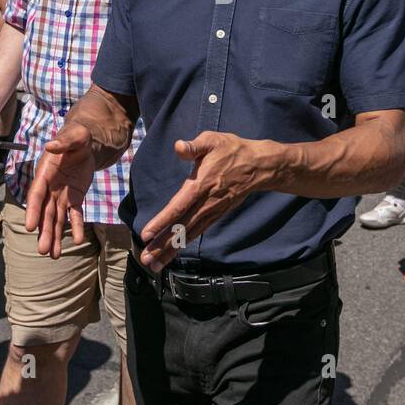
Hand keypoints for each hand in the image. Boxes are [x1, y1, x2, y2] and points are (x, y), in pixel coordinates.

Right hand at [25, 123, 94, 258]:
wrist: (85, 142)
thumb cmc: (77, 136)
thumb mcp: (74, 135)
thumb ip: (64, 142)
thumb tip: (51, 146)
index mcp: (45, 172)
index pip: (37, 194)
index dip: (33, 210)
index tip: (29, 227)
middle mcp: (50, 187)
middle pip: (45, 212)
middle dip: (44, 232)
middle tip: (42, 251)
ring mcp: (61, 195)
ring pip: (57, 219)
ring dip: (56, 236)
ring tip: (55, 256)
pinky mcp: (75, 198)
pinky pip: (75, 215)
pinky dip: (76, 227)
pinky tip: (78, 241)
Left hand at [138, 132, 276, 271]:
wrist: (259, 165)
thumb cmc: (232, 150)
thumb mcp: (212, 140)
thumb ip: (193, 146)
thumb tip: (178, 147)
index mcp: (200, 185)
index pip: (178, 207)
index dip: (161, 221)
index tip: (146, 234)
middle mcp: (206, 203)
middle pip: (181, 228)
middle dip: (162, 245)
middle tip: (146, 259)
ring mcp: (212, 211)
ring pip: (189, 234)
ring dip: (171, 250)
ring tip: (155, 264)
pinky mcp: (216, 215)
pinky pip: (198, 232)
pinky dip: (184, 244)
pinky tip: (173, 253)